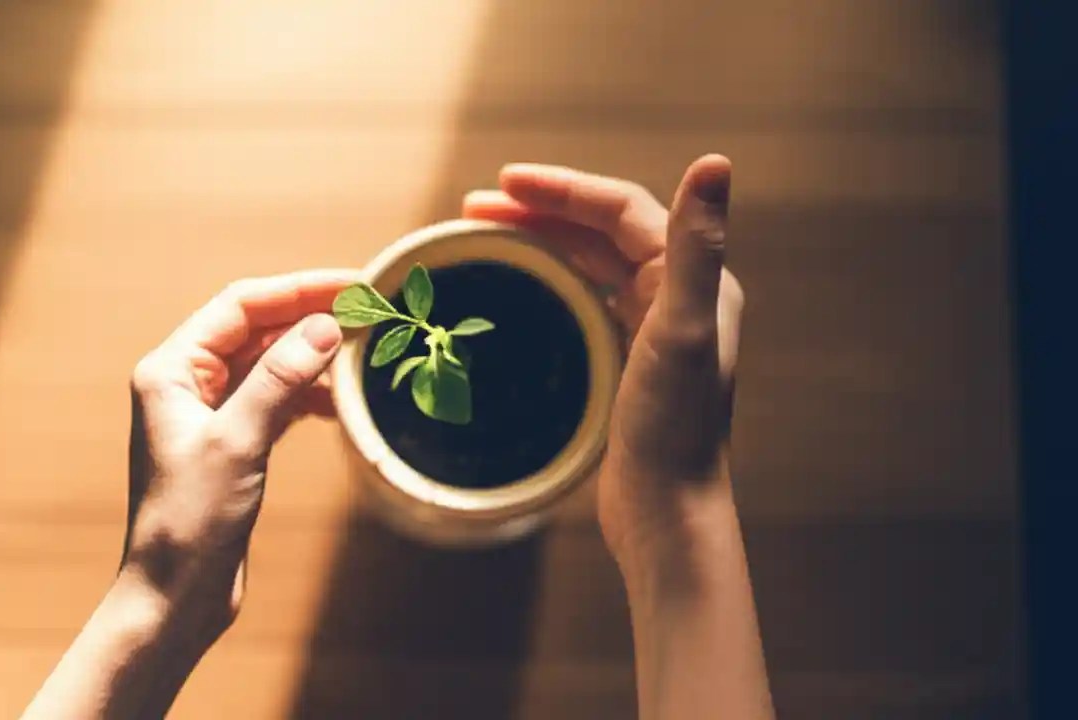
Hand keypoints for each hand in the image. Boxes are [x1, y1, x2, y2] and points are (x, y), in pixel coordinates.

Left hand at [122, 270, 350, 633]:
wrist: (175, 596)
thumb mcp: (238, 442)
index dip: (300, 289)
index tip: (354, 284)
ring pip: (272, 363)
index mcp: (172, 369)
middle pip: (259, 328)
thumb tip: (326, 325)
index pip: (242, 305)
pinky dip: (310, 395)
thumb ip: (281, 379)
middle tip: (372, 311)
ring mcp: (211, 412)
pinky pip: (278, 399)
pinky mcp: (234, 442)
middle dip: (313, 317)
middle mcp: (187, 381)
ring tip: (365, 353)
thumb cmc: (189, 520)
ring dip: (316, 357)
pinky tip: (342, 401)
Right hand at [462, 155, 740, 566]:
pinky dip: (549, 279)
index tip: (502, 182)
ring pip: (590, 263)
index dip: (563, 188)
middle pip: (601, 231)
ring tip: (485, 232)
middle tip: (474, 205)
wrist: (666, 513)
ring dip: (541, 240)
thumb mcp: (678, 329)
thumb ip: (696, 245)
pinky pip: (585, 298)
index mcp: (693, 279)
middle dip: (540, 210)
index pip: (621, 208)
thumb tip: (715, 161)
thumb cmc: (671, 428)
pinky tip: (519, 285)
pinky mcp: (629, 361)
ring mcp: (653, 329)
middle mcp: (678, 296)